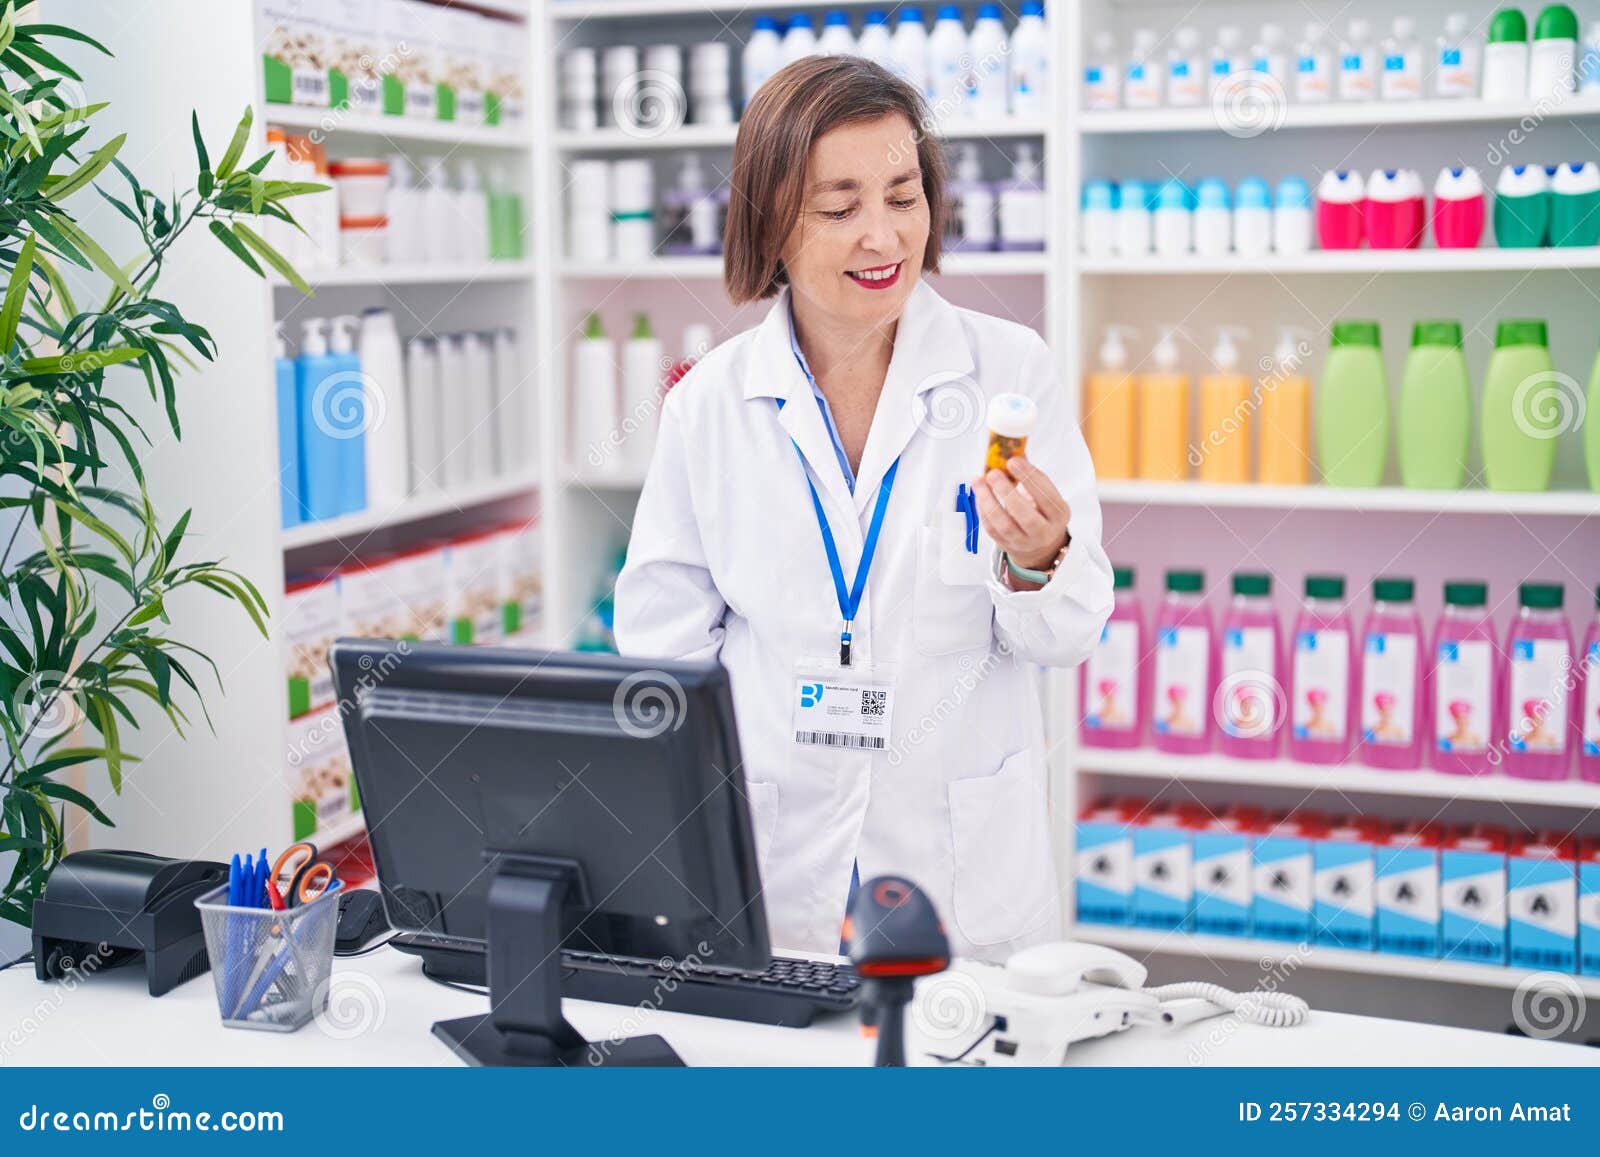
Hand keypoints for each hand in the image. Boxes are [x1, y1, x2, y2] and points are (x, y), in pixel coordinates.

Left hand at [971, 456, 1071, 572]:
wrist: (1040, 543)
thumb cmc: (1041, 510)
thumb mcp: (1044, 493)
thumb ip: (1030, 474)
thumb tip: (1014, 448)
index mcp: (1059, 513)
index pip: (1046, 496)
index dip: (1029, 477)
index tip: (1013, 460)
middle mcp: (1044, 531)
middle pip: (1026, 515)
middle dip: (1007, 492)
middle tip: (993, 472)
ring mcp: (1025, 541)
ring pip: (1004, 525)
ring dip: (989, 501)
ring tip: (978, 481)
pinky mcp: (1007, 545)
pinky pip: (992, 529)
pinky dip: (983, 510)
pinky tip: (979, 494)